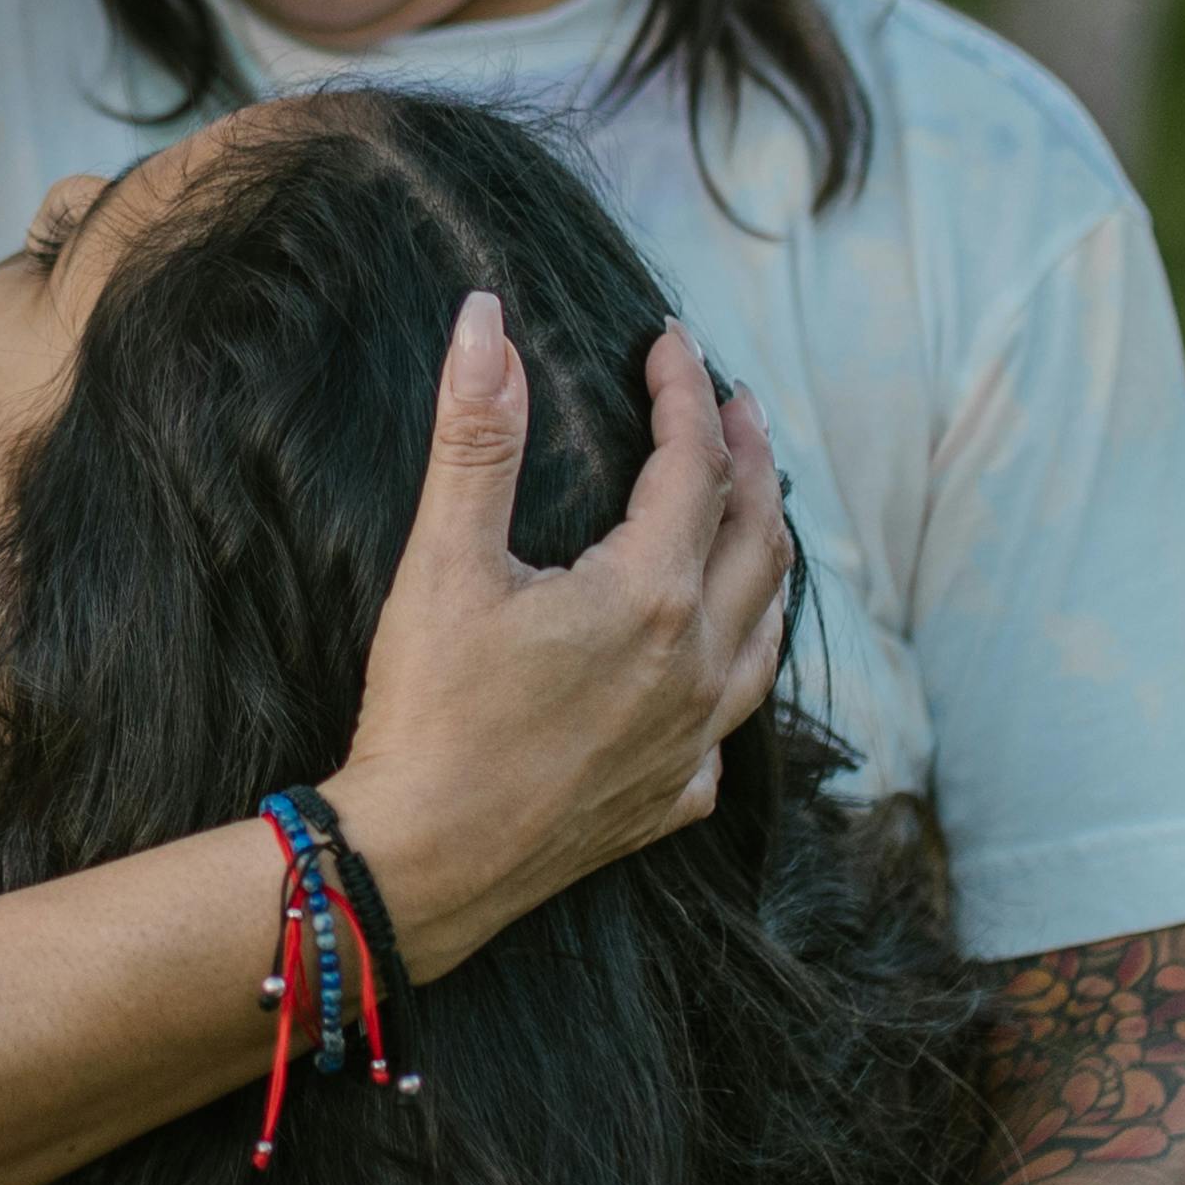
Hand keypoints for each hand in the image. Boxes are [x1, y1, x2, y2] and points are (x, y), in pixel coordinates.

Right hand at [313, 298, 788, 970]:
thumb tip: (488, 322)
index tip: (667, 339)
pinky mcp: (667, 797)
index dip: (685, 390)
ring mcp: (691, 739)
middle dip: (751, 457)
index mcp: (651, 594)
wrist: (419, 863)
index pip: (696, 462)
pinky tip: (708, 665)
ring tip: (751, 514)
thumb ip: (477, 437)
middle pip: (759, 536)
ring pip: (766, 628)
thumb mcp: (444, 563)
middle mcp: (697, 664)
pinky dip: (733, 668)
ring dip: (763, 554)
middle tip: (734, 403)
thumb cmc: (428, 711)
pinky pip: (728, 723)